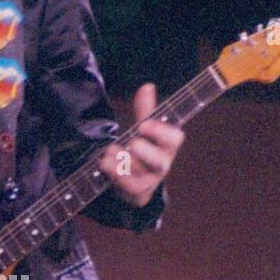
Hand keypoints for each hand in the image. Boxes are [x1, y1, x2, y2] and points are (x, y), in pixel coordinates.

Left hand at [99, 82, 183, 207]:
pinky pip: (127, 186)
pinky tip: (104, 163)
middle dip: (144, 151)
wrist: (134, 182)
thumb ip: (144, 111)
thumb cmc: (142, 152)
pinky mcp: (136, 192)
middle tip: (131, 142)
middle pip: (160, 161)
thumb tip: (147, 87)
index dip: (160, 132)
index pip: (174, 139)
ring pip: (139, 173)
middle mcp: (162, 165)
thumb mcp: (143, 130)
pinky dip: (114, 173)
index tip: (143, 125)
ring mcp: (150, 181)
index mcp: (167, 146)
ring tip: (110, 151)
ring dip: (122, 160)